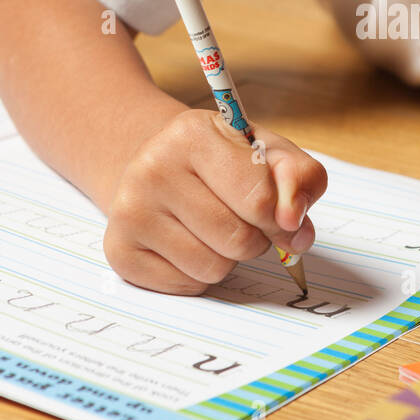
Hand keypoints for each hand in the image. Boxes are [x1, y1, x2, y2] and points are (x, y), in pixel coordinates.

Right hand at [103, 108, 327, 294]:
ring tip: (215, 228)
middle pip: (238, 240)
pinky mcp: (119, 251)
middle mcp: (152, 168)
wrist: (161, 165)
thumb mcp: (270, 153)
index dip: (283, 218)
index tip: (284, 217)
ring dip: (228, 258)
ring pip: (213, 268)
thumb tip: (296, 227)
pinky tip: (190, 243)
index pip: (259, 200)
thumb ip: (300, 179)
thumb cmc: (225, 161)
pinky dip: (200, 275)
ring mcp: (129, 211)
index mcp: (192, 133)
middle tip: (243, 218)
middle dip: (256, 239)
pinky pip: (187, 286)